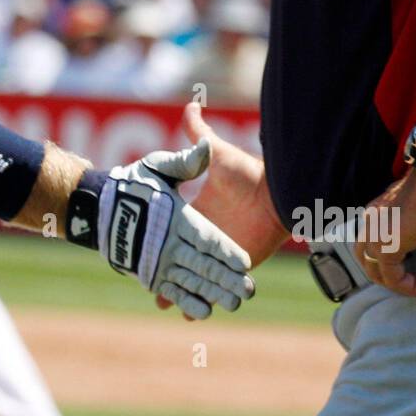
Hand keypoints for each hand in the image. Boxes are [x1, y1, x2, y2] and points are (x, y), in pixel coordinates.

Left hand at [98, 138, 254, 319]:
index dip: (228, 251)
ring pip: (195, 279)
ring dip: (213, 292)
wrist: (100, 201)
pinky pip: (174, 289)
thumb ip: (182, 162)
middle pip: (209, 263)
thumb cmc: (132, 181)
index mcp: (187, 219)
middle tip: (248, 293)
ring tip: (233, 305)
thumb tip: (204, 145)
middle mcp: (181, 242)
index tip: (245, 262)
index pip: (211, 238)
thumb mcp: (159, 168)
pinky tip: (201, 314)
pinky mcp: (153, 273)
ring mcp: (168, 259)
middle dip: (228, 278)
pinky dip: (186, 301)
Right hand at [154, 104, 287, 315]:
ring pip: (193, 276)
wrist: (279, 194)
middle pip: (177, 256)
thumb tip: (191, 102)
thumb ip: (198, 133)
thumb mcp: (215, 152)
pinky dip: (202, 302)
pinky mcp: (233, 267)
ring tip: (161, 303)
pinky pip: (213, 288)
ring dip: (179, 289)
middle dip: (162, 270)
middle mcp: (204, 234)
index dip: (154, 241)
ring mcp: (218, 253)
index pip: (170, 231)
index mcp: (195, 212)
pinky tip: (190, 314)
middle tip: (142, 281)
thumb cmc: (248, 172)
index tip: (136, 249)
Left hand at [354, 150, 415, 295]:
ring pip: (374, 269)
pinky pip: (391, 278)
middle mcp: (374, 219)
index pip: (373, 234)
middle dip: (384, 272)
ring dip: (399, 284)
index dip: (389, 252)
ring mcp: (378, 232)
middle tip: (414, 280)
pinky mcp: (387, 246)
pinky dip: (410, 287)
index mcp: (385, 206)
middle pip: (363, 253)